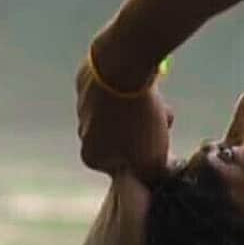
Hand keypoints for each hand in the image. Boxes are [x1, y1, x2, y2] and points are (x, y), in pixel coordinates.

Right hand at [75, 55, 173, 183]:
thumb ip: (151, 175)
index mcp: (92, 157)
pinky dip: (135, 89)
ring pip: (124, 114)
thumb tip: (152, 176)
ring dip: (145, 111)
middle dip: (146, 132)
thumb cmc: (136, 120)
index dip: (147, 157)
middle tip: (161, 123)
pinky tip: (145, 86)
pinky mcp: (90, 80)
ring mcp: (83, 105)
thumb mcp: (152, 159)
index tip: (158, 146)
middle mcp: (82, 133)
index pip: (126, 166)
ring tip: (156, 104)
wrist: (121, 68)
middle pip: (125, 139)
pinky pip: (119, 90)